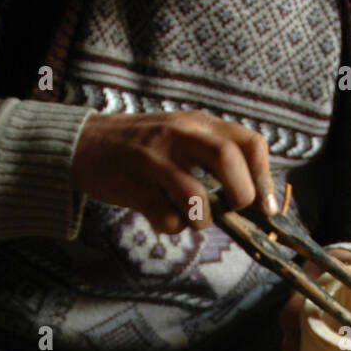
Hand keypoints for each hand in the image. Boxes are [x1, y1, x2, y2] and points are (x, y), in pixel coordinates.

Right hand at [72, 109, 277, 234]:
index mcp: (199, 123)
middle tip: (232, 210)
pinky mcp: (133, 186)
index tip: (266, 207)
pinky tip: (166, 220)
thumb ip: (214, 154)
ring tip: (195, 219)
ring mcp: (154, 159)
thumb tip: (254, 195)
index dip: (265, 178)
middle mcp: (179, 134)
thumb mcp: (182, 135)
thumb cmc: (143, 147)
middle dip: (240, 194)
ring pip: (196, 194)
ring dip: (203, 218)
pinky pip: (166, 217)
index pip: (249, 142)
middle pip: (228, 158)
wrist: (84, 144)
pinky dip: (173, 227)